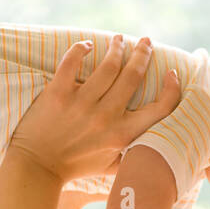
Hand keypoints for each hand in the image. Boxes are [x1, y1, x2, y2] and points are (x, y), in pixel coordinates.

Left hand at [8, 35, 181, 182]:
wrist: (37, 169)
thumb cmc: (75, 168)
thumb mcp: (111, 167)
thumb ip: (133, 153)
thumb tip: (155, 141)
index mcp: (122, 136)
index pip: (159, 109)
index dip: (171, 89)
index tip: (172, 74)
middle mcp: (105, 118)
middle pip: (133, 76)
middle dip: (143, 54)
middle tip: (146, 42)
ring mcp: (81, 104)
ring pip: (108, 65)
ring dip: (117, 47)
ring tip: (119, 39)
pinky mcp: (58, 94)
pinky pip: (72, 61)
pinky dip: (82, 49)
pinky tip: (88, 46)